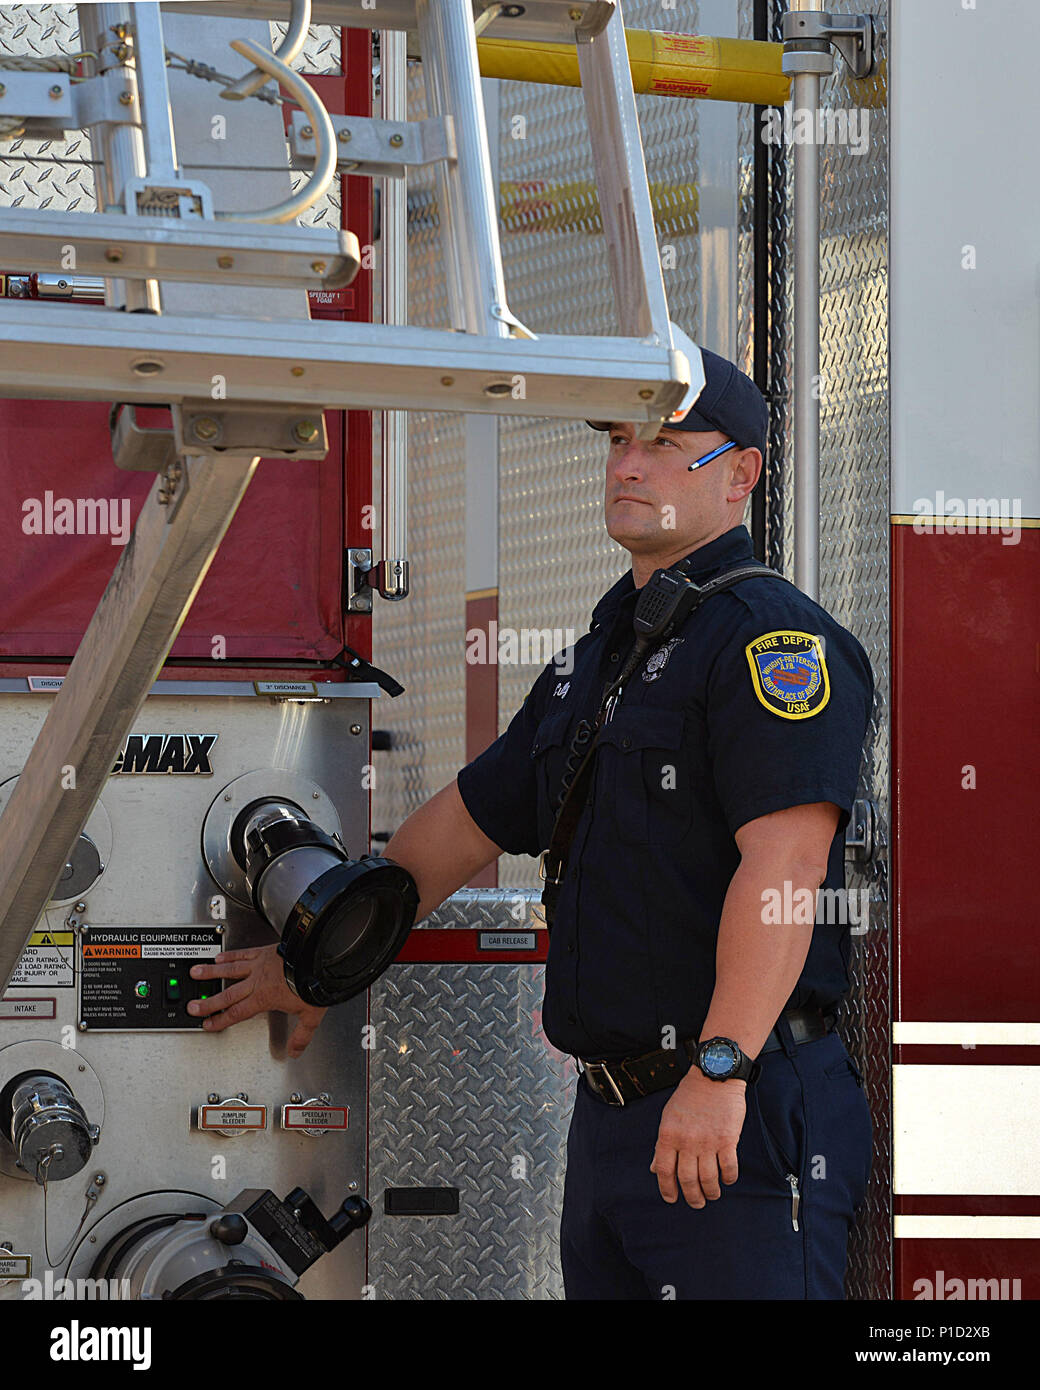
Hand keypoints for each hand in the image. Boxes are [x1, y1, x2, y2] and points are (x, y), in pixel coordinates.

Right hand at [188, 945, 327, 1058]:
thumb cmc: (314, 984)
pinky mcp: (264, 951)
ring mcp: (259, 965)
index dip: (221, 1020)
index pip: (238, 1013)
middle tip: (192, 1006)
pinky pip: (243, 954)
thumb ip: (301, 1035)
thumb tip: (295, 1051)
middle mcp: (258, 981)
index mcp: (265, 998)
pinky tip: (220, 956)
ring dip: (211, 972)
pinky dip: (230, 955)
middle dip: (209, 1002)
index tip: (208, 1024)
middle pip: (228, 994)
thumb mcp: (311, 1015)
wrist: (319, 958)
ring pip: (230, 970)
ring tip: (195, 972)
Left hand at [650, 1069, 746, 1206]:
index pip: (663, 1170)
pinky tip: (727, 1179)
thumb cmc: (690, 1096)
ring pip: (708, 1179)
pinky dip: (728, 1178)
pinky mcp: (727, 1139)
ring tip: (712, 1195)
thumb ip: (662, 1144)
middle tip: (697, 1203)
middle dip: (692, 1197)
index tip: (672, 1199)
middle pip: (687, 1180)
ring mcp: (707, 1141)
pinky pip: (728, 1168)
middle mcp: (686, 1141)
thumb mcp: (668, 1117)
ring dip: (711, 1192)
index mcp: (668, 1135)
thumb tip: (654, 1168)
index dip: (667, 1189)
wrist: (714, 1076)